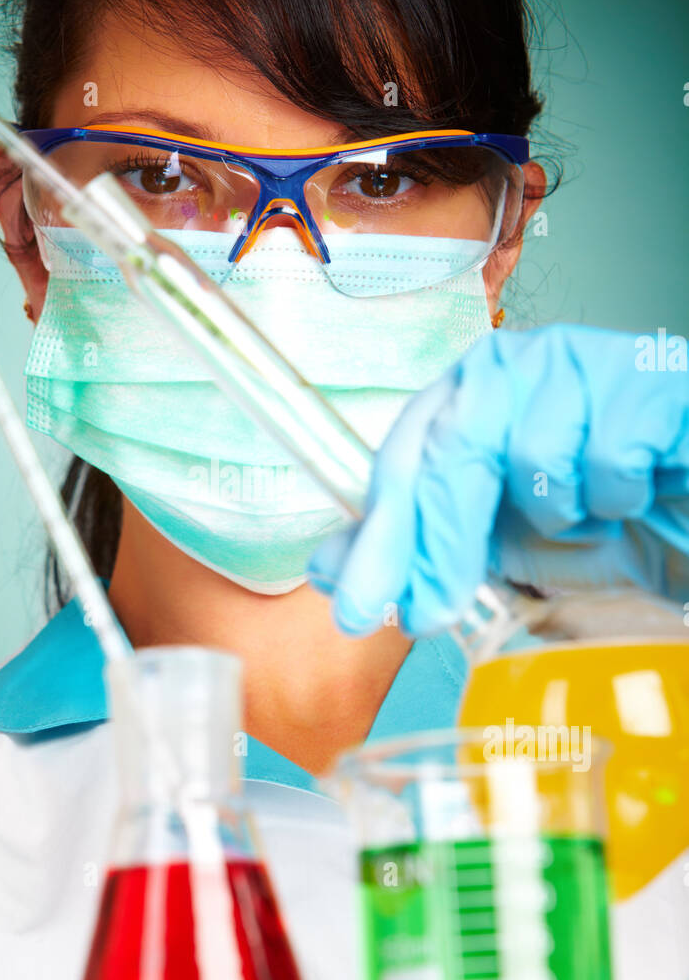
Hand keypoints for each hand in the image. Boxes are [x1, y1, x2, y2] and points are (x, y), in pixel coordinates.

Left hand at [308, 324, 688, 636]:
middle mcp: (519, 363)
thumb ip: (418, 547)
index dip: (380, 537)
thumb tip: (326, 569)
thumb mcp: (495, 546)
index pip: (406, 455)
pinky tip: (634, 491)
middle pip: (451, 449)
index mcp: (471, 392)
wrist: (688, 514)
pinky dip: (619, 493)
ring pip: (535, 452)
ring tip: (589, 513)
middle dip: (435, 545)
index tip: (355, 609)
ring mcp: (584, 362)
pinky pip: (610, 453)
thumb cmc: (600, 521)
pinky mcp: (649, 379)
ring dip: (557, 512)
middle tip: (425, 617)